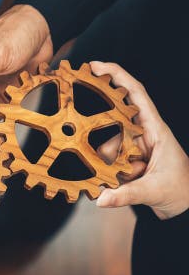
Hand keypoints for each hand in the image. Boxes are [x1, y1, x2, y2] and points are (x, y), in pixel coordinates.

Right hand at [92, 62, 188, 218]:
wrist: (187, 207)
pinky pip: (108, 160)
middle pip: (113, 121)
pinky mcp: (127, 160)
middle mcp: (143, 135)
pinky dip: (110, 172)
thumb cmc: (182, 191)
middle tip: (95, 140)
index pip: (135, 95)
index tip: (96, 66)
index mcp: (156, 130)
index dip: (117, 76)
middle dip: (103, 131)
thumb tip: (101, 197)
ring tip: (128, 179)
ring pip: (107, 145)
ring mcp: (134, 147)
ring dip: (111, 164)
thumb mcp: (155, 191)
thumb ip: (126, 194)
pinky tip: (121, 183)